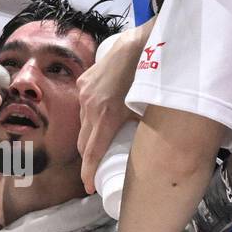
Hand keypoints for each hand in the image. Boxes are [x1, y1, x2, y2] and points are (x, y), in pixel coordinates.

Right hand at [76, 32, 141, 192]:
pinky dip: (90, 116)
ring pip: (83, 123)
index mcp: (106, 117)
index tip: (89, 188)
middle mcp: (90, 108)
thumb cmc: (148, 77)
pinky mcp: (84, 81)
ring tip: (101, 141)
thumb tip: (139, 146)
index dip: (89, 173)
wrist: (138, 44)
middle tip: (97, 169)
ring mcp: (84, 94)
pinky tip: (101, 114)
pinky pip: (83, 105)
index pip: (92, 153)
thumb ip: (138, 129)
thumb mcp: (146, 110)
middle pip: (83, 142)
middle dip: (88, 158)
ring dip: (90, 136)